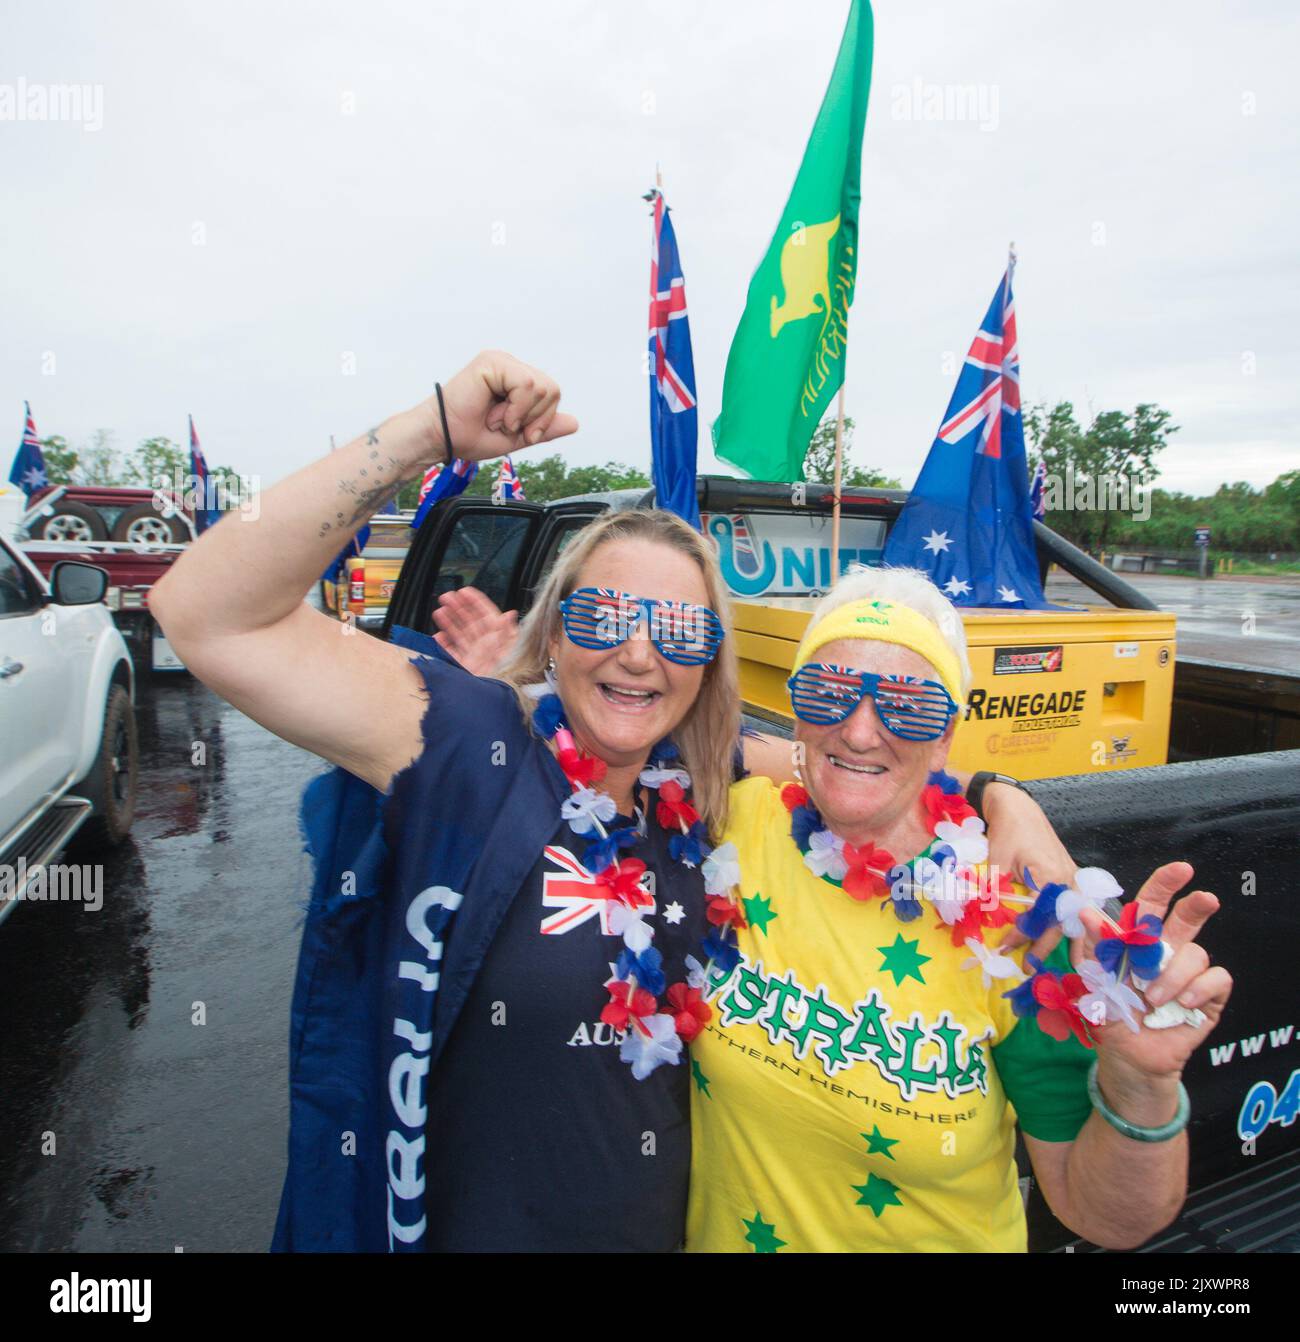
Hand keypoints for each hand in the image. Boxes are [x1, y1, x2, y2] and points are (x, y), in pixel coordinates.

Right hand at [433, 587, 517, 675]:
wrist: (505, 697)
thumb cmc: (514, 674)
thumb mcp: (514, 650)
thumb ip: (509, 632)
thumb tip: (509, 614)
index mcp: (500, 637)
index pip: (487, 614)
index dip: (475, 602)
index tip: (464, 591)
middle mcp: (486, 645)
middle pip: (470, 622)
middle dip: (458, 608)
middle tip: (446, 597)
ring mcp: (475, 656)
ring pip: (459, 635)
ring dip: (449, 622)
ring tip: (439, 612)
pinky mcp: (466, 669)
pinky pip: (452, 654)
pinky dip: (444, 646)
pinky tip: (438, 637)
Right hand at [436, 350, 578, 461]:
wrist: (442, 439)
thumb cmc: (469, 436)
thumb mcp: (517, 436)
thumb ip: (544, 428)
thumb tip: (574, 422)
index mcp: (516, 380)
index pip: (552, 394)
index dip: (544, 420)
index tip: (520, 433)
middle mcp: (510, 367)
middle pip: (552, 390)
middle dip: (535, 418)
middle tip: (506, 425)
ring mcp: (501, 361)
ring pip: (542, 387)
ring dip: (521, 415)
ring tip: (496, 419)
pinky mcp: (492, 362)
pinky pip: (526, 384)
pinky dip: (516, 408)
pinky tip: (495, 414)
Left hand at [985, 783, 1078, 960]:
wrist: (1020, 809)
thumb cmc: (1008, 832)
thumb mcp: (997, 861)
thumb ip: (994, 889)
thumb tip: (985, 917)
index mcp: (1051, 877)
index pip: (1039, 917)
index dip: (1022, 935)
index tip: (1004, 948)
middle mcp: (1068, 882)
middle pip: (1059, 923)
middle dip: (1044, 947)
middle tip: (1028, 969)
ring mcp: (1072, 880)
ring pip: (1074, 918)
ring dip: (1069, 943)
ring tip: (1069, 967)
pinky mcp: (1070, 878)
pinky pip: (1075, 908)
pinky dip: (1075, 927)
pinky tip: (1079, 947)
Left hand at [1073, 862, 1231, 1084]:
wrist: (1127, 1055)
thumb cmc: (1110, 1011)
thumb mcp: (1094, 977)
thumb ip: (1092, 945)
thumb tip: (1086, 911)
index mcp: (1138, 941)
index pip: (1152, 905)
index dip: (1166, 884)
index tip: (1181, 869)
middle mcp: (1167, 951)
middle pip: (1187, 918)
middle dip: (1197, 905)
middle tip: (1206, 897)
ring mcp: (1189, 973)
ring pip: (1196, 953)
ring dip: (1173, 975)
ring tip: (1153, 998)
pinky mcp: (1208, 997)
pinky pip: (1216, 978)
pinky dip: (1198, 988)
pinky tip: (1181, 1003)